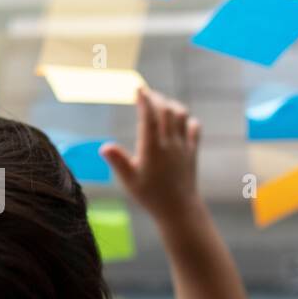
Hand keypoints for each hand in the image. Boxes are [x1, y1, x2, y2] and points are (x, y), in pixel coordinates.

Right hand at [100, 87, 200, 220]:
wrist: (179, 210)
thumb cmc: (150, 196)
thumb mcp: (129, 181)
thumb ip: (118, 162)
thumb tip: (104, 147)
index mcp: (153, 149)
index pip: (150, 117)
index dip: (144, 100)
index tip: (139, 88)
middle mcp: (170, 144)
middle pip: (167, 111)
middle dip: (156, 99)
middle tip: (146, 95)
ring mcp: (183, 147)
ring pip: (182, 115)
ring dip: (171, 106)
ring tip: (161, 104)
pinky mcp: (192, 152)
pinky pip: (194, 129)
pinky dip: (187, 120)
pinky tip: (179, 122)